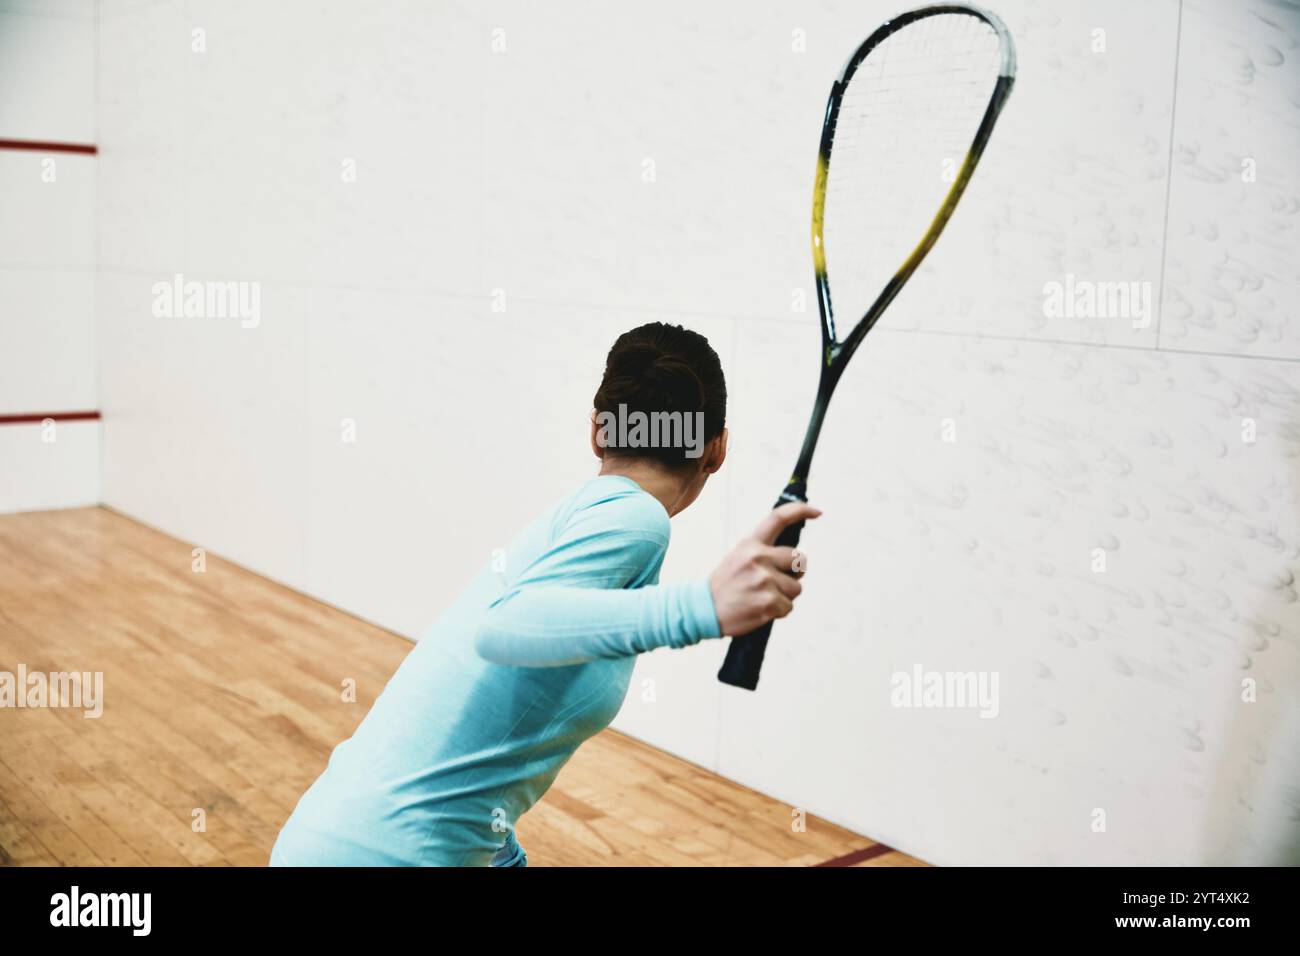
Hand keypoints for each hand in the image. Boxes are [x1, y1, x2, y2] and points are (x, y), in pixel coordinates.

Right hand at [708, 502, 820, 636]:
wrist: (702, 609)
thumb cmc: (725, 585)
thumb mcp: (739, 558)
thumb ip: (764, 553)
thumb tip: (796, 558)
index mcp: (751, 544)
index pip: (778, 518)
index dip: (801, 511)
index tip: (817, 512)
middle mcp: (758, 558)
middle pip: (800, 560)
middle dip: (795, 573)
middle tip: (776, 581)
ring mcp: (764, 580)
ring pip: (796, 588)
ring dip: (784, 595)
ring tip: (760, 598)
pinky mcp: (768, 602)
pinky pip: (788, 607)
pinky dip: (778, 611)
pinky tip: (759, 610)